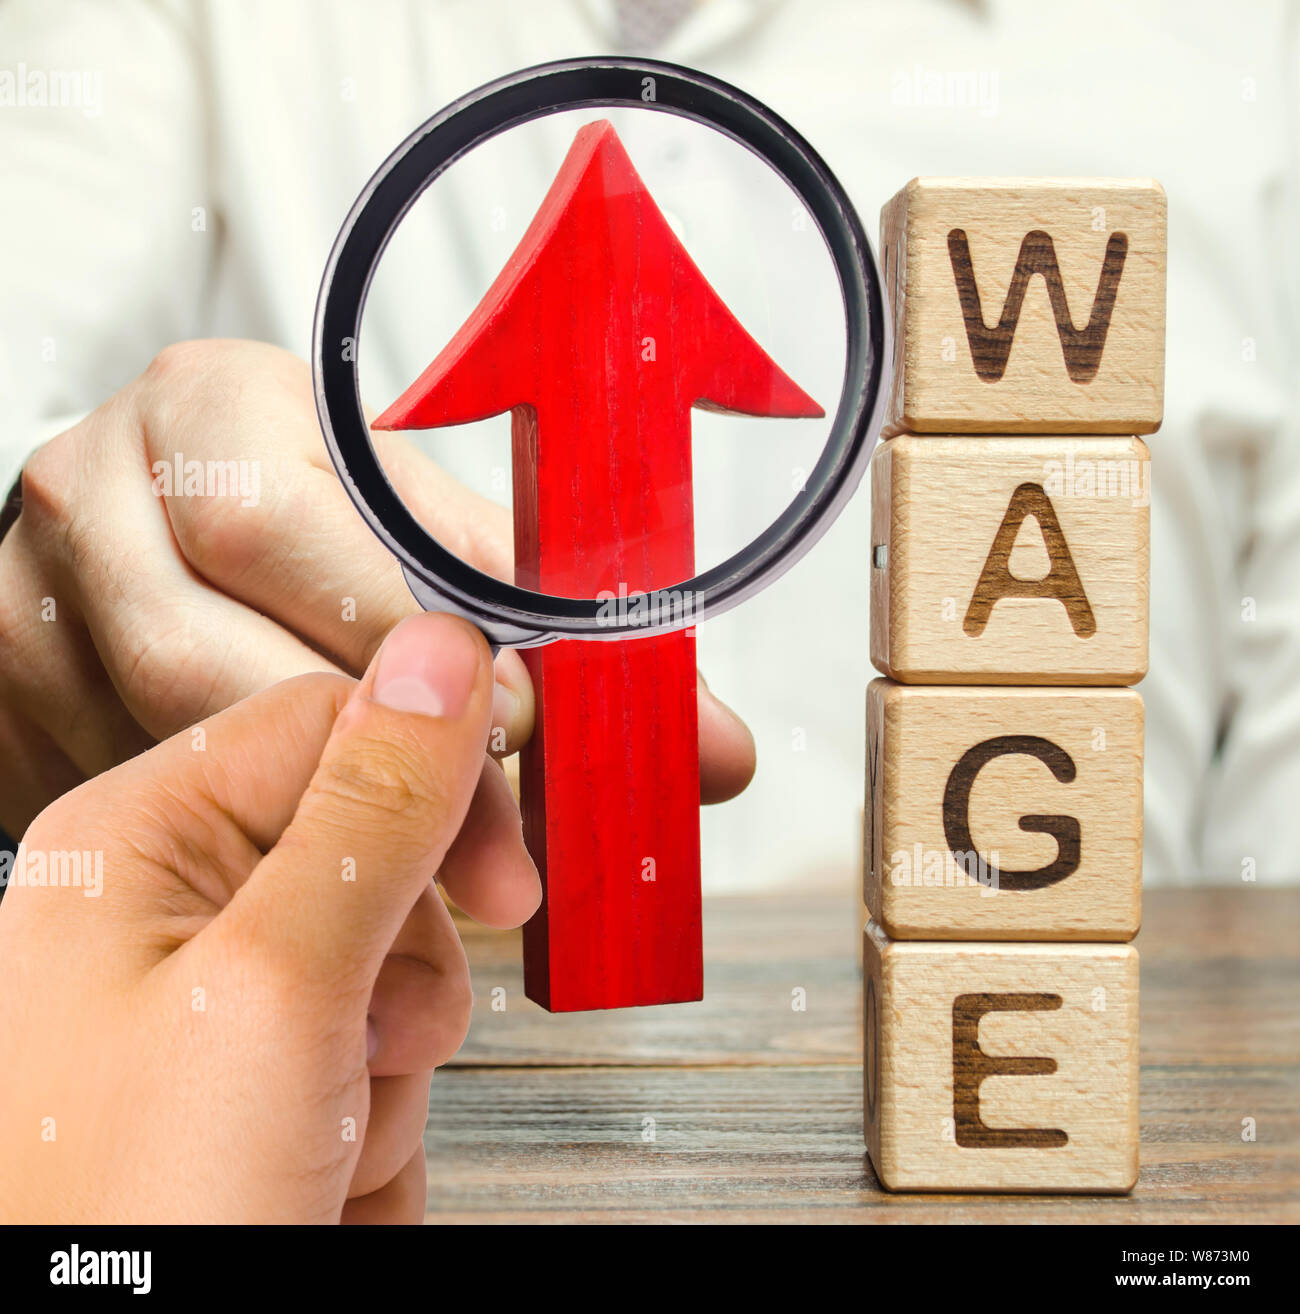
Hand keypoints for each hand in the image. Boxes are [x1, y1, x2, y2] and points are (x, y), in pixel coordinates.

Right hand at [0, 339, 755, 832]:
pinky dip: (234, 843)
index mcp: (214, 407)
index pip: (299, 522)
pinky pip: (126, 786)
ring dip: (313, 825)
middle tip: (503, 857)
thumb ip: (559, 626)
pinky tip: (322, 873)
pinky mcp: (15, 683)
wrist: (157, 519)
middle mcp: (106, 488)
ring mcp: (38, 591)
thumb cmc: (319, 517)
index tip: (526, 722)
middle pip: (221, 648)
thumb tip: (709, 748)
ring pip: (171, 739)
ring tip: (434, 886)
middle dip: (379, 767)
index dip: (417, 635)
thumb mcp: (428, 530)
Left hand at [0, 612, 533, 1222]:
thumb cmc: (134, 1222)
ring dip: (392, 1065)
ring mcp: (220, 1005)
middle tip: (371, 1040)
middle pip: (377, 854)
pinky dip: (375, 1123)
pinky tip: (314, 1178)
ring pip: (395, 966)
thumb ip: (374, 811)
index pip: (335, 725)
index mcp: (141, 842)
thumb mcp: (280, 989)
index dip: (439, 788)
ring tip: (318, 1139)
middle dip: (406, 965)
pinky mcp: (265, 1081)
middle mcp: (172, 910)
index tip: (509, 876)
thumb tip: (444, 655)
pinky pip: (380, 1055)